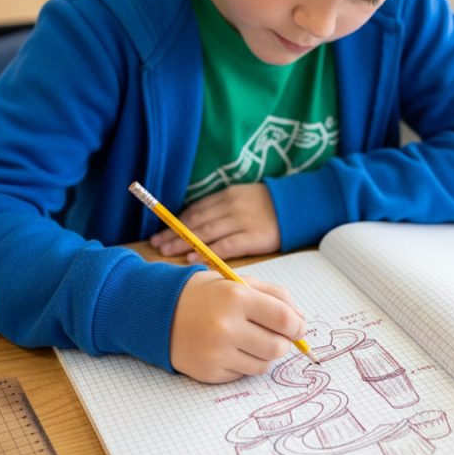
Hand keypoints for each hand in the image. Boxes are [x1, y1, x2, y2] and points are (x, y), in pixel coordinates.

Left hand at [150, 184, 279, 261]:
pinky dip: (207, 252)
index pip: (195, 210)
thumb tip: (196, 225)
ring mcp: (241, 222)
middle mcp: (230, 207)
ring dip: (183, 243)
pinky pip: (225, 245)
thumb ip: (221, 209)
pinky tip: (193, 259)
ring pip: (205, 233)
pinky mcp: (252, 237)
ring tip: (167, 252)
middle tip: (156, 244)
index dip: (176, 222)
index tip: (161, 232)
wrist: (297, 207)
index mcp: (227, 196)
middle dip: (174, 233)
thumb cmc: (268, 207)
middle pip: (196, 221)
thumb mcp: (242, 198)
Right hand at [171, 271, 305, 382]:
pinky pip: (243, 375)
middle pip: (277, 347)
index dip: (297, 326)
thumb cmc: (204, 295)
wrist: (159, 313)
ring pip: (263, 365)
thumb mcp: (237, 282)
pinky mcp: (210, 372)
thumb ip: (273, 295)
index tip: (298, 328)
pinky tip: (229, 349)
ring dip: (263, 354)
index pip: (283, 318)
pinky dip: (243, 364)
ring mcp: (217, 352)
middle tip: (275, 335)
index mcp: (236, 297)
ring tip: (249, 340)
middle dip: (283, 342)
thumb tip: (300, 320)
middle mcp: (226, 326)